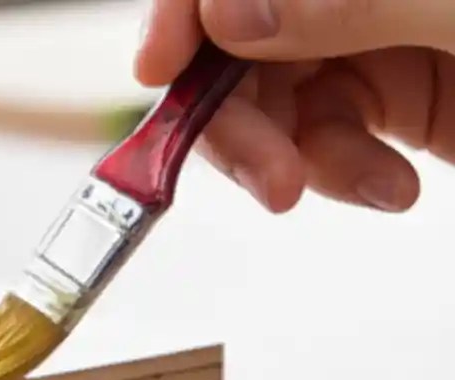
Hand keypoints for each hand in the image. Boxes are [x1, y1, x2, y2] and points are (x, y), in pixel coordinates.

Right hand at [136, 0, 454, 212]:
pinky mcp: (397, 93)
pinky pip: (322, 136)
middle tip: (267, 176)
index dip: (181, 15)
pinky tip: (390, 187)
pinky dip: (339, 174)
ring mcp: (371, 39)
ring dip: (295, 158)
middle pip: (233, 45)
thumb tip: (230, 15)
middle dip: (236, 117)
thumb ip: (350, 0)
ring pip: (271, 101)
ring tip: (368, 185)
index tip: (157, 65)